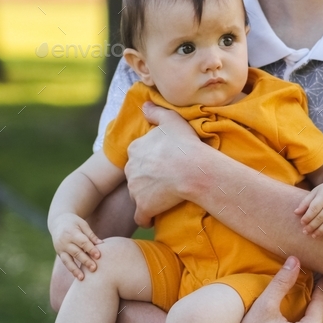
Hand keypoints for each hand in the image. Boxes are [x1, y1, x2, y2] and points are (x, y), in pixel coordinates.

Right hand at [50, 213, 103, 279]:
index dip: (91, 249)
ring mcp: (60, 248)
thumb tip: (102, 244)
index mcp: (72, 232)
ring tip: (82, 278)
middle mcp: (64, 241)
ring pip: (68, 260)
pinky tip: (78, 276)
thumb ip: (91, 235)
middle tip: (94, 268)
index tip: (99, 256)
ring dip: (75, 270)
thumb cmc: (74, 222)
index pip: (82, 242)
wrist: (58, 221)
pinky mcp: (59, 253)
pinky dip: (71, 269)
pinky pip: (65, 262)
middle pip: (76, 252)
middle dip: (85, 261)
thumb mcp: (83, 224)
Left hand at [126, 102, 204, 227]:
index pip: (137, 156)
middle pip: (135, 175)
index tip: (162, 163)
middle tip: (165, 179)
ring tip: (164, 196)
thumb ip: (156, 112)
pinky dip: (146, 217)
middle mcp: (129, 168)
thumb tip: (144, 106)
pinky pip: (140, 217)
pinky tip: (155, 216)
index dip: (149, 160)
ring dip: (147, 196)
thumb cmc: (185, 144)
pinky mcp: (143, 207)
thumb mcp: (172, 120)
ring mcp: (135, 189)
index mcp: (135, 148)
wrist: (193, 170)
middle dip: (146, 178)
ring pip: (137, 194)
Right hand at [222, 257, 322, 322]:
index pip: (320, 304)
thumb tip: (295, 261)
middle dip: (317, 301)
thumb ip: (282, 281)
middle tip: (314, 284)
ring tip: (306, 301)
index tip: (322, 275)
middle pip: (320, 319)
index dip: (321, 286)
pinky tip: (296, 322)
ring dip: (312, 317)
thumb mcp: (265, 305)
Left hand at [294, 181, 322, 242]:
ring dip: (321, 231)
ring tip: (313, 235)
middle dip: (312, 225)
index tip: (302, 222)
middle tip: (305, 232)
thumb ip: (306, 202)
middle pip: (321, 217)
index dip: (307, 216)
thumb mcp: (316, 192)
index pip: (314, 208)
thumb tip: (295, 213)